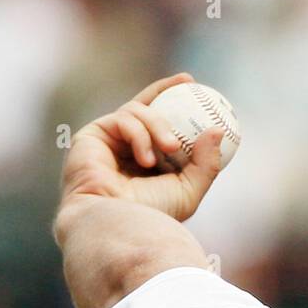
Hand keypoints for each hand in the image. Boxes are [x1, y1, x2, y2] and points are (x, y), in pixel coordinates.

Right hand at [59, 73, 226, 222]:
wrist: (118, 222)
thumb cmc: (153, 214)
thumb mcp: (189, 191)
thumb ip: (205, 164)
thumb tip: (216, 131)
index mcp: (147, 165)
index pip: (161, 129)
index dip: (177, 106)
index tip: (198, 92)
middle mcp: (125, 151)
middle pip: (144, 108)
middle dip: (165, 90)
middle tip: (187, 85)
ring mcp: (107, 142)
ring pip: (138, 111)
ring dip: (159, 125)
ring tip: (172, 147)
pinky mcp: (91, 136)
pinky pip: (123, 119)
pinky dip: (140, 135)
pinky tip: (146, 159)